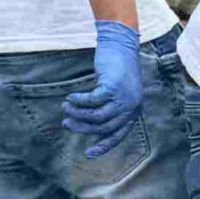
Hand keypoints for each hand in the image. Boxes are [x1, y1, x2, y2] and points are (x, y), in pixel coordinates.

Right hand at [62, 21, 143, 158]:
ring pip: (96, 116)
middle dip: (82, 128)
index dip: (103, 146)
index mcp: (134, 111)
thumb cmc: (116, 69)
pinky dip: (79, 100)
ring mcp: (124, 97)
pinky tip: (71, 97)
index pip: (118, 135)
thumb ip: (108, 107)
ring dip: (78, 114)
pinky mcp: (113, 87)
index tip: (88, 154)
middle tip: (66, 123)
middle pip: (104, 127)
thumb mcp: (115, 91)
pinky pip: (91, 101)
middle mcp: (131, 107)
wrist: (121, 44)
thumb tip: (86, 123)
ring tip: (66, 107)